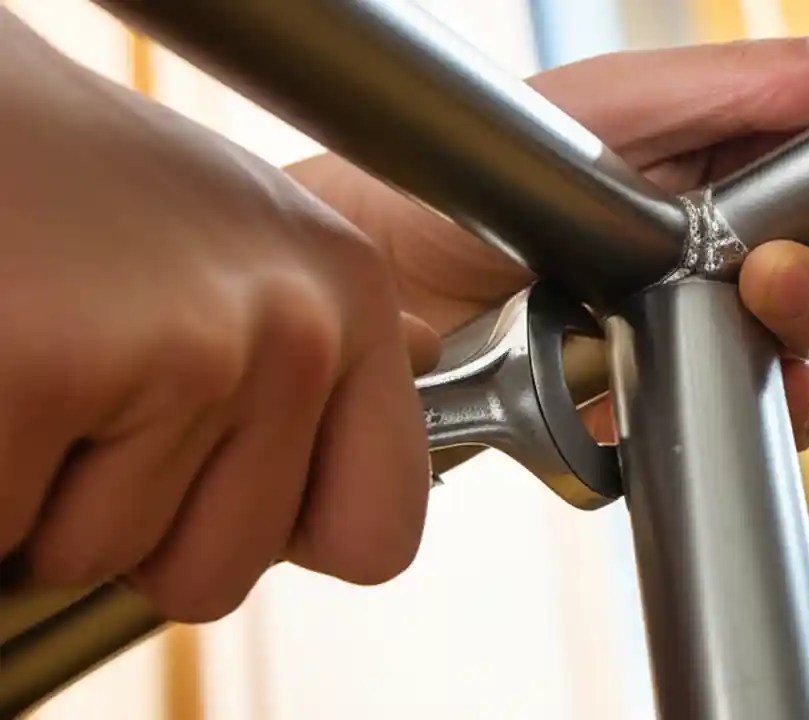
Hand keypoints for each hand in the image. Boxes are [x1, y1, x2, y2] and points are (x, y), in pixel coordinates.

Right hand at [0, 13, 435, 620]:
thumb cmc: (84, 177)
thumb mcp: (242, 236)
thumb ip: (316, 334)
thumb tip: (424, 355)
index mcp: (350, 298)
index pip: (379, 536)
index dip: (274, 540)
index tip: (212, 489)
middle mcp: (296, 329)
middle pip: (219, 576)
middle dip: (127, 524)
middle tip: (83, 394)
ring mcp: (188, 351)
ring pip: (100, 559)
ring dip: (39, 495)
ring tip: (35, 353)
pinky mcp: (53, 367)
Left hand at [288, 25, 808, 448]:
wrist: (374, 274)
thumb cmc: (471, 176)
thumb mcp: (606, 111)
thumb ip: (736, 88)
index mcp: (729, 169)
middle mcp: (721, 250)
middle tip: (780, 284)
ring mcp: (688, 328)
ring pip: (797, 362)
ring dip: (796, 364)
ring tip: (743, 333)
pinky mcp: (650, 398)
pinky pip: (723, 422)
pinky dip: (731, 420)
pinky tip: (711, 401)